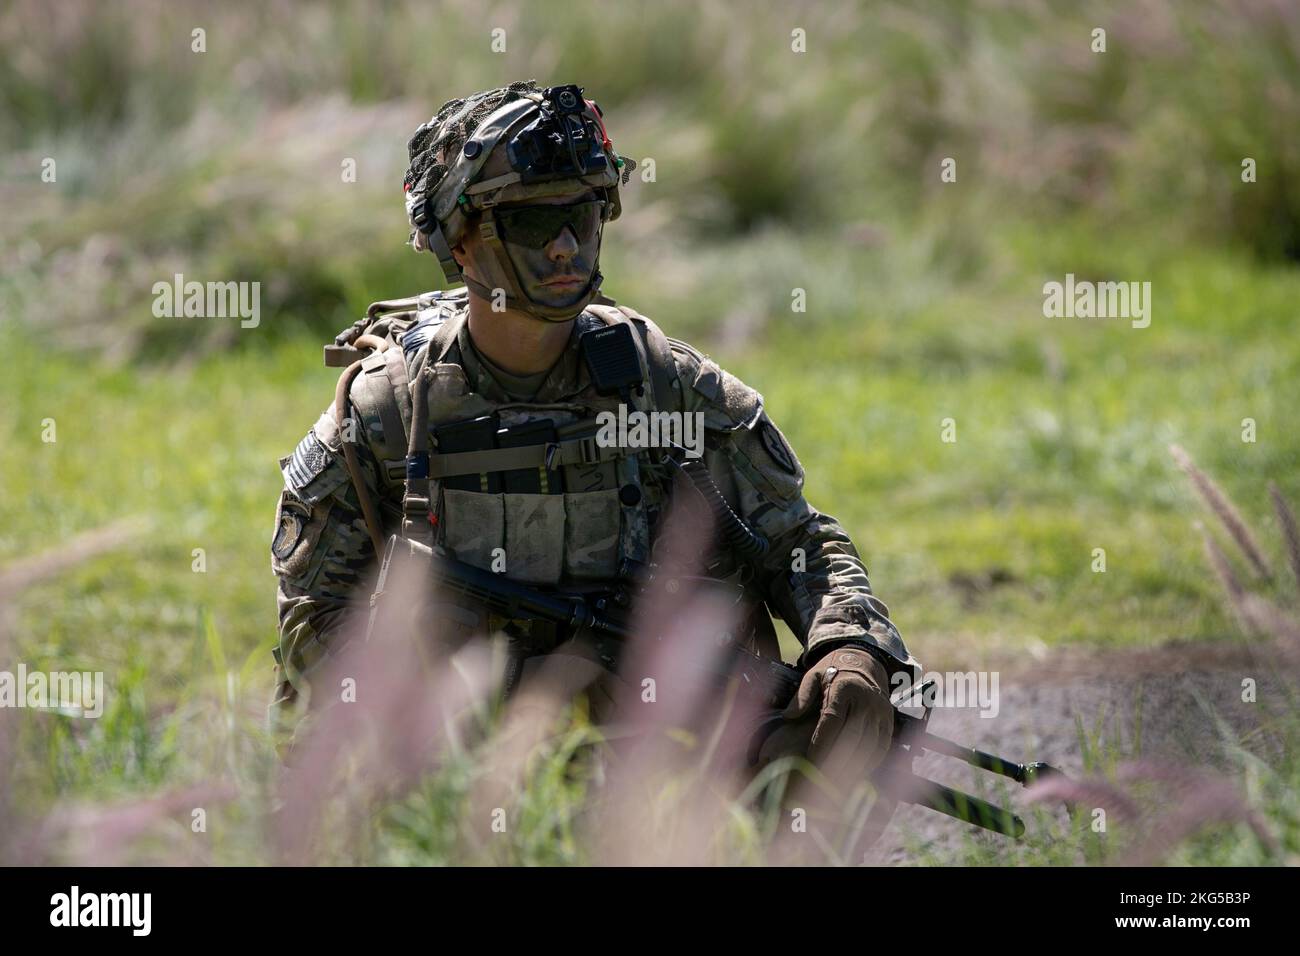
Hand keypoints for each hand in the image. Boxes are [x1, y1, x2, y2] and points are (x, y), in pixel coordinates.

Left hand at [758, 647, 894, 782]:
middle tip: (820, 782)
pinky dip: (869, 764)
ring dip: (853, 768)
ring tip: (836, 786)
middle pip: (852, 737)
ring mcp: (880, 712)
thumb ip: (801, 697)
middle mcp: (866, 701)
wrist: (865, 662)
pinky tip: (855, 777)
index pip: (832, 721)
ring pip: (868, 746)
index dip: (821, 743)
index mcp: (844, 688)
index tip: (808, 762)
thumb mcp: (813, 675)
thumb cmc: (833, 672)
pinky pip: (881, 747)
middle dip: (836, 762)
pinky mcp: (889, 721)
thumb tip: (788, 717)